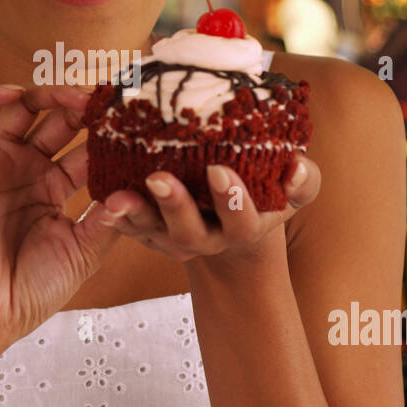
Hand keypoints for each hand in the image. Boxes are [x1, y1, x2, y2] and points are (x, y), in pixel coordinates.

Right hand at [0, 81, 121, 347]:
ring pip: (17, 109)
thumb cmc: (35, 289)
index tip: (132, 116)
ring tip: (70, 96)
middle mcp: (28, 170)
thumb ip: (110, 217)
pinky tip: (9, 92)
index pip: (86, 145)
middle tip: (103, 99)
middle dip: (79, 104)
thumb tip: (136, 186)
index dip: (106, 129)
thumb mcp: (85, 251)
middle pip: (55, 119)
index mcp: (56, 187)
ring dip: (43, 92)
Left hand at [100, 153, 321, 266]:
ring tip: (117, 196)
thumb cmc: (263, 191)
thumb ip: (303, 181)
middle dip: (176, 207)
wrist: (230, 218)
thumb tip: (298, 167)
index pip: (242, 220)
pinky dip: (115, 214)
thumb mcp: (290, 189)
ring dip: (135, 213)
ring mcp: (172, 238)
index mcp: (243, 227)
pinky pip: (128, 226)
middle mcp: (206, 239)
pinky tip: (102, 198)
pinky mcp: (147, 231)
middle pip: (190, 232)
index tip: (218, 169)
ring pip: (151, 231)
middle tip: (159, 179)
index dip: (232, 199)